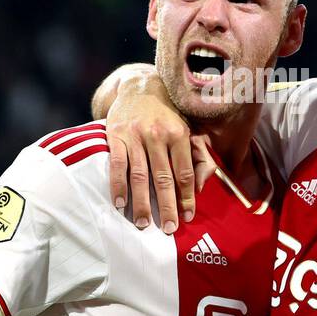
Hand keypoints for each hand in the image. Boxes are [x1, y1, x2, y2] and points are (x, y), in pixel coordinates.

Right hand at [106, 73, 214, 232]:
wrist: (139, 86)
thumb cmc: (166, 114)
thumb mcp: (187, 128)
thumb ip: (198, 156)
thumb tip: (202, 186)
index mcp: (179, 133)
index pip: (185, 172)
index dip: (187, 197)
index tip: (187, 217)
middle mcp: (157, 134)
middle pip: (163, 178)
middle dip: (166, 206)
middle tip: (168, 229)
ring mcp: (135, 136)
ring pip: (140, 175)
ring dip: (141, 202)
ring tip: (143, 223)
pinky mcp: (115, 136)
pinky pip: (116, 165)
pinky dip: (118, 186)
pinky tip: (120, 204)